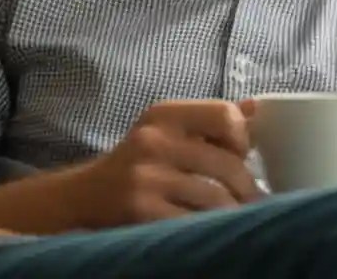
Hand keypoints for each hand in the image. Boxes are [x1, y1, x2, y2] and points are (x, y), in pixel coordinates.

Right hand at [67, 99, 263, 227]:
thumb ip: (209, 121)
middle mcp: (153, 140)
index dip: (242, 138)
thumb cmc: (137, 161)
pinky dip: (210, 227)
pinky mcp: (140, 211)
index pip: (225, 115)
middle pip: (227, 164)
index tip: (241, 156)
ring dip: (234, 211)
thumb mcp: (167, 130)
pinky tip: (212, 228)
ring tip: (239, 216)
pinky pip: (194, 222)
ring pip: (216, 198)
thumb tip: (255, 108)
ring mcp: (145, 177)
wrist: (82, 196)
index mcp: (165, 114)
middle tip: (253, 199)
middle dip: (247, 187)